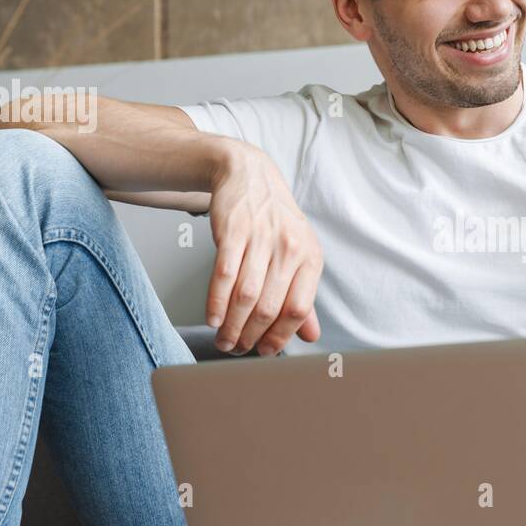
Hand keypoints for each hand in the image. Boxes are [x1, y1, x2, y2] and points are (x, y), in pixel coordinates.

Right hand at [206, 142, 322, 354]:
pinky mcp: (234, 231)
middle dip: (251, 336)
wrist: (248, 174)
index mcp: (311, 258)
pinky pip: (224, 275)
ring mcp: (262, 239)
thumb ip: (303, 296)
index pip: (299, 309)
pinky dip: (217, 302)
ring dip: (232, 325)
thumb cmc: (274, 221)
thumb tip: (311, 335)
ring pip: (246, 295)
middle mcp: (290, 248)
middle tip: (238, 349)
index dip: (281, 336)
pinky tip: (214, 318)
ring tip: (224, 340)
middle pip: (270, 307)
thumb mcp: (298, 253)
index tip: (265, 351)